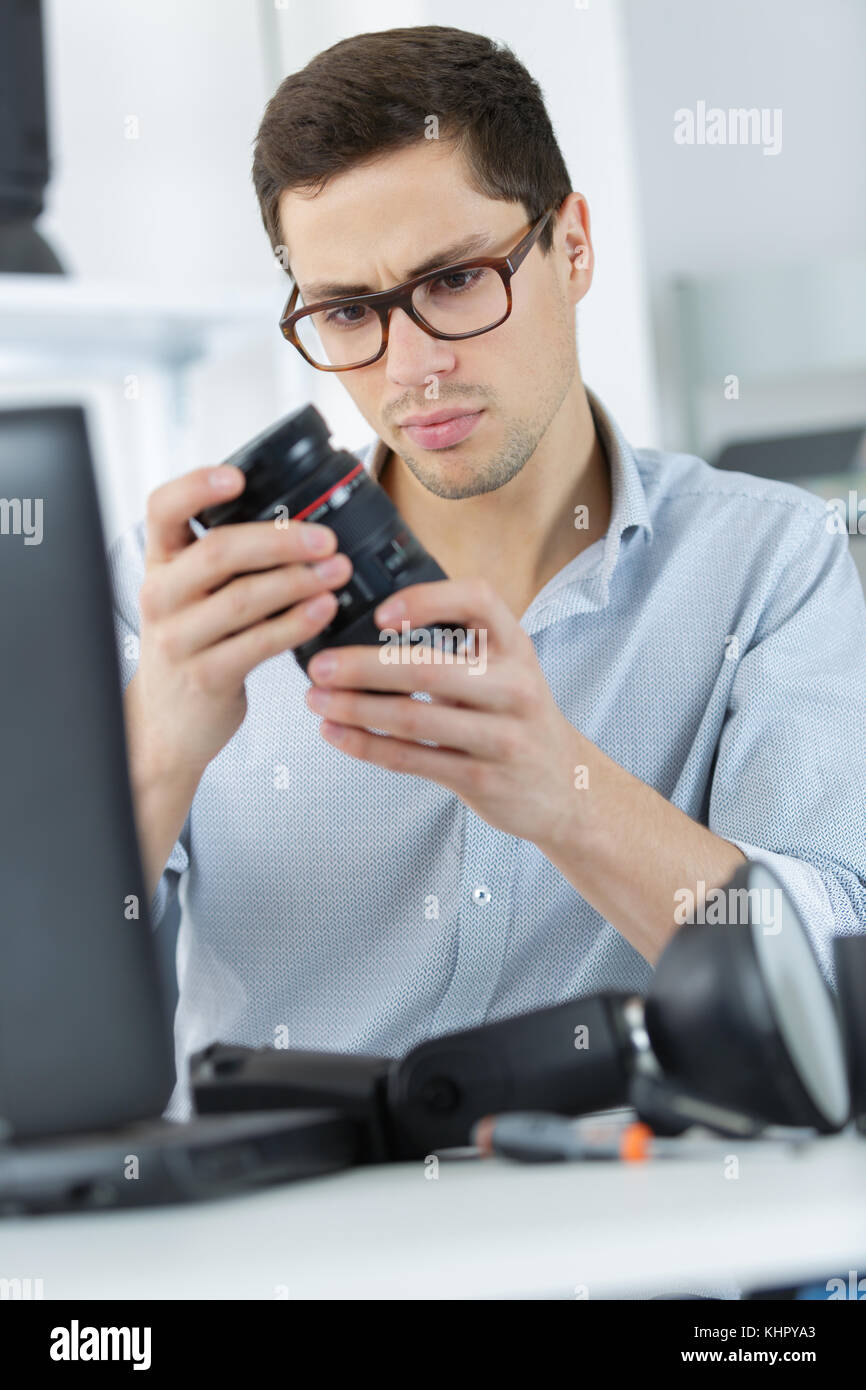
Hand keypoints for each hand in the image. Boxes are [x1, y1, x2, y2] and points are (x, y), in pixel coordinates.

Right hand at [130, 464, 352, 782]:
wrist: (167, 724)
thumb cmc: (194, 646)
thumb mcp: (194, 595)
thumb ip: (226, 562)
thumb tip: (299, 525)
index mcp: (159, 563)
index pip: (161, 509)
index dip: (196, 487)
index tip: (238, 477)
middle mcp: (160, 596)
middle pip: (218, 552)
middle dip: (279, 541)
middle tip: (325, 539)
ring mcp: (178, 639)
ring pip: (243, 598)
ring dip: (298, 581)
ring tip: (337, 570)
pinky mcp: (205, 676)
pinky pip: (257, 643)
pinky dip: (296, 624)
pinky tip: (324, 609)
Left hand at [304, 577, 586, 847]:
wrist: (565, 787)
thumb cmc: (517, 719)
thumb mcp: (504, 671)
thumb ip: (454, 650)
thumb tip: (366, 634)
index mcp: (516, 647)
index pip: (478, 600)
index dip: (427, 599)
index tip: (382, 613)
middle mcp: (513, 687)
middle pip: (429, 668)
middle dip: (363, 666)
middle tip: (319, 665)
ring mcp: (501, 736)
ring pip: (414, 718)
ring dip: (355, 708)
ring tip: (316, 699)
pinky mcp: (481, 778)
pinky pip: (413, 759)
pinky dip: (367, 745)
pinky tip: (337, 732)